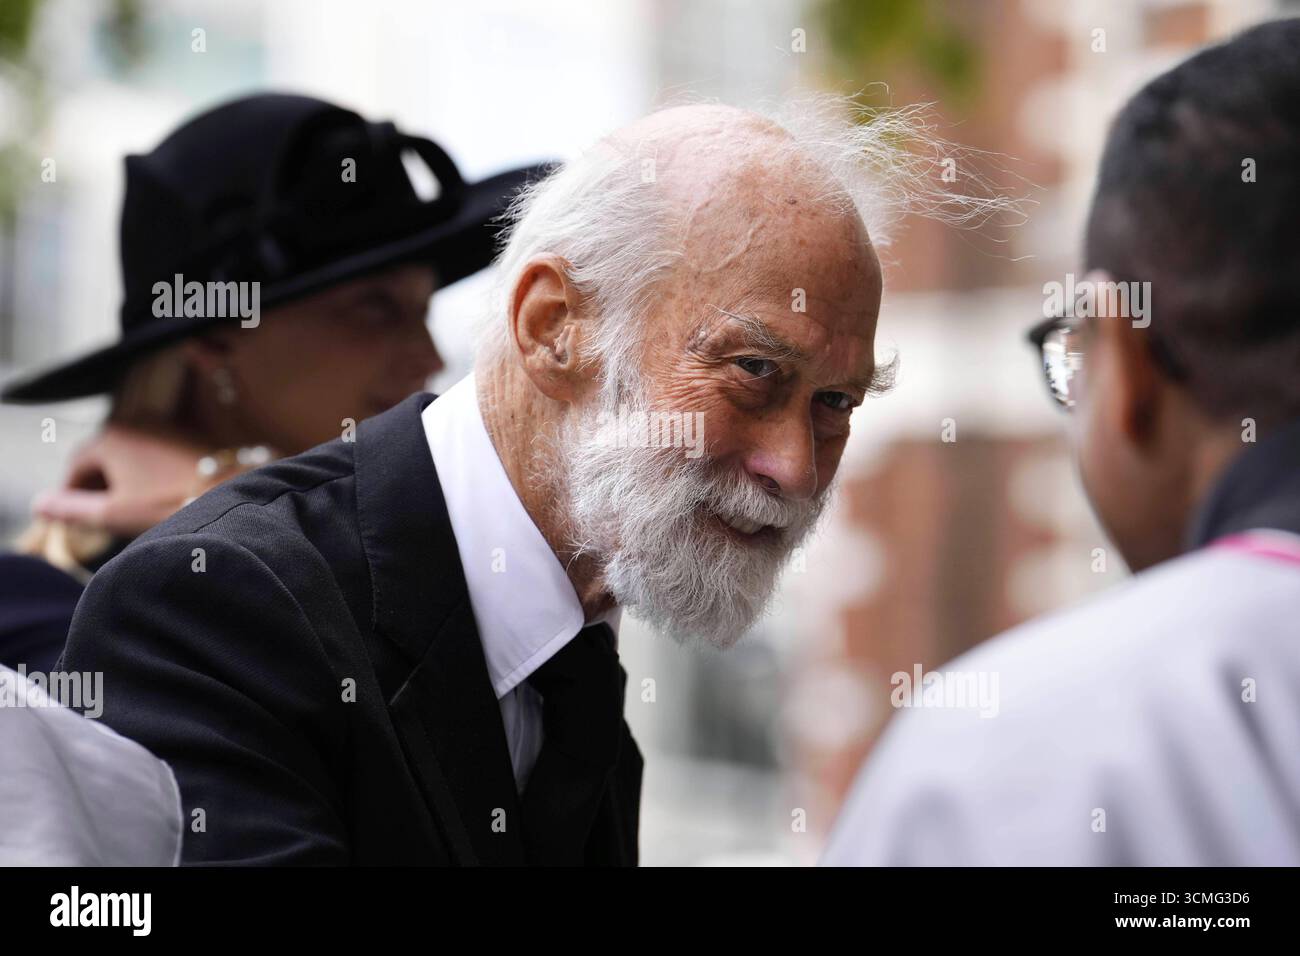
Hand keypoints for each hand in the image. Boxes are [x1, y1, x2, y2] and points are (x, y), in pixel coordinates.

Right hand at [32, 424, 222, 538]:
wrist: (230, 492)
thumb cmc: (169, 503)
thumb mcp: (114, 512)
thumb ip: (73, 508)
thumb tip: (41, 504)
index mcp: (110, 437)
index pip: (77, 465)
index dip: (71, 493)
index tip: (73, 517)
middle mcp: (134, 422)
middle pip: (102, 456)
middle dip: (96, 486)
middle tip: (98, 517)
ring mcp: (162, 425)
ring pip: (129, 454)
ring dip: (121, 479)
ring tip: (127, 510)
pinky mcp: (185, 434)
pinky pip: (152, 452)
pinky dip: (145, 472)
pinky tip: (155, 496)